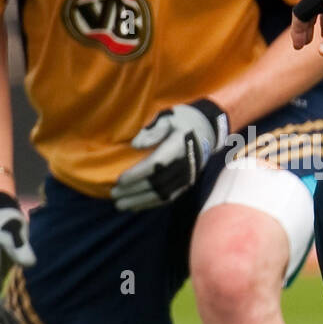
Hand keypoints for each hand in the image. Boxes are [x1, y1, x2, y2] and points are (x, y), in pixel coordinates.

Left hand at [111, 99, 228, 211]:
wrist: (208, 130)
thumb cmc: (183, 121)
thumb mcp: (168, 117)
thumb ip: (152, 130)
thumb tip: (135, 145)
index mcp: (179, 145)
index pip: (157, 164)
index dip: (138, 174)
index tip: (120, 179)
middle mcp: (185, 164)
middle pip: (158, 183)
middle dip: (134, 191)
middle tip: (114, 194)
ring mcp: (188, 176)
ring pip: (163, 194)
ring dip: (140, 201)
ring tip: (120, 205)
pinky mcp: (187, 184)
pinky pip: (169, 197)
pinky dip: (151, 203)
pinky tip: (136, 206)